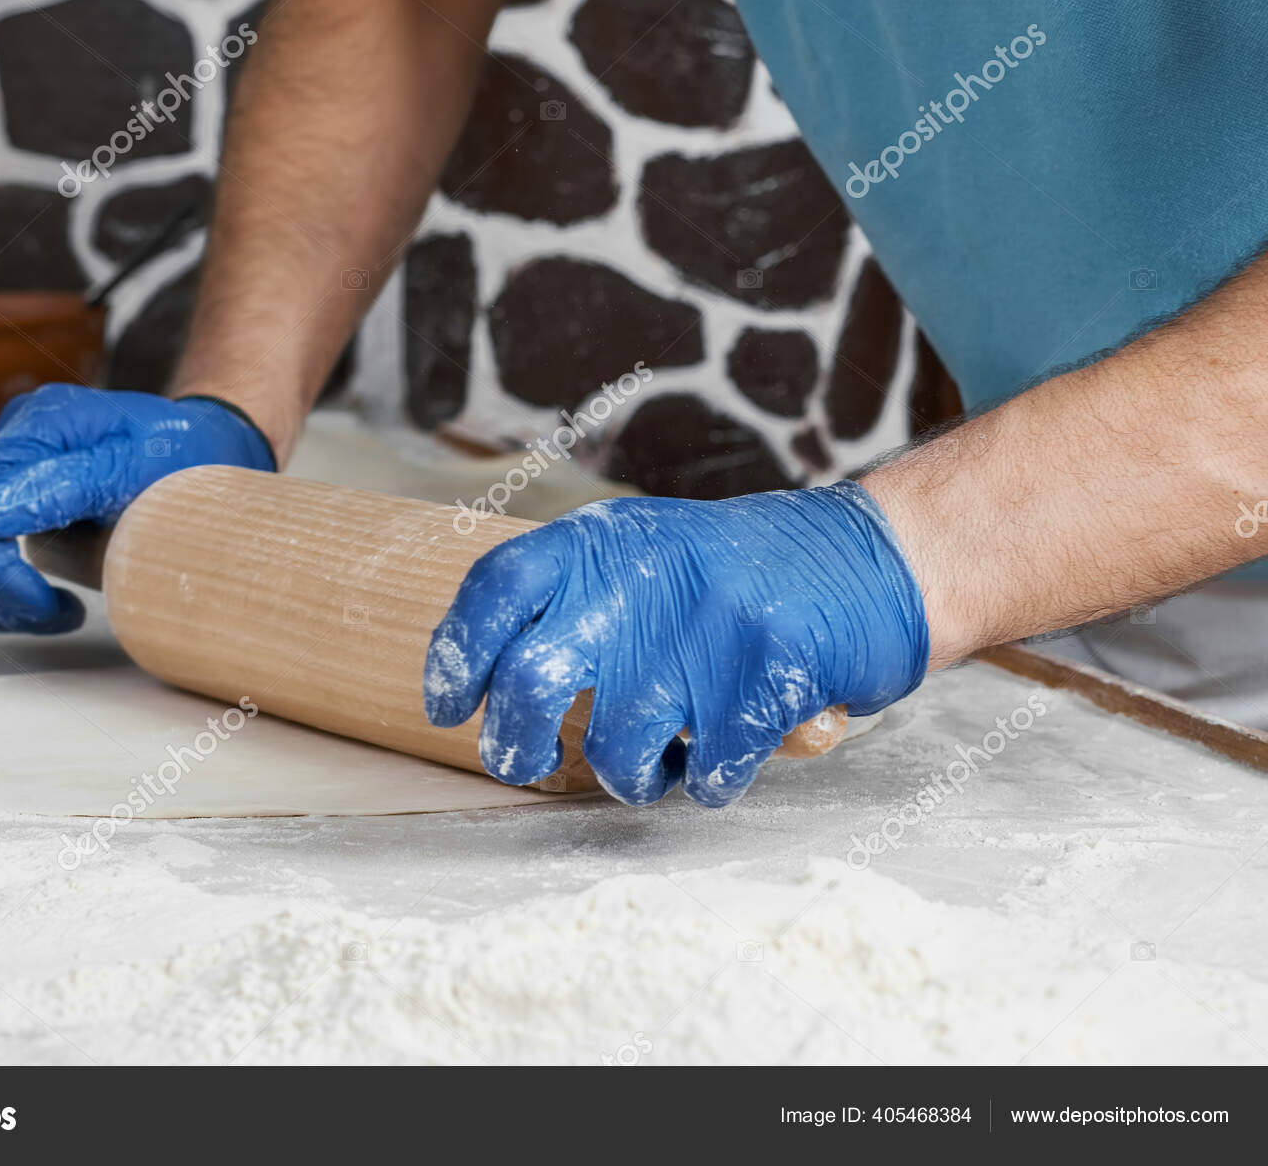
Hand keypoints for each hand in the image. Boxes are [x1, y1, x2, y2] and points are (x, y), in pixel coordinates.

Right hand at [0, 384, 273, 632]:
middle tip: (58, 617)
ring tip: (52, 615)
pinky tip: (40, 605)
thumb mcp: (143, 470)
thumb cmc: (185, 455)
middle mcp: (13, 437)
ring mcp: (8, 464)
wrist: (207, 446)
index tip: (54, 607)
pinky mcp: (11, 491)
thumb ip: (67, 486)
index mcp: (40, 423)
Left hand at [423, 483, 929, 806]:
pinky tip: (727, 747)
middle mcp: (644, 580)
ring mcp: (707, 629)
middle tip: (525, 762)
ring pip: (618, 749)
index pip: (496, 589)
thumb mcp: (645, 550)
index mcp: (605, 542)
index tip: (446, 706)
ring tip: (657, 755)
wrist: (874, 557)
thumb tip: (483, 676)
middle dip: (512, 745)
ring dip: (631, 774)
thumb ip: (572, 594)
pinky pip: (707, 774)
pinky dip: (710, 779)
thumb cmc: (740, 573)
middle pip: (530, 681)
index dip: (456, 655)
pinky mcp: (769, 677)